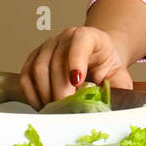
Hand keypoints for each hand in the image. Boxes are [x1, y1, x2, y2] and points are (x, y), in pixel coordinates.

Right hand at [19, 25, 133, 108]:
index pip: (81, 40)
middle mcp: (67, 37)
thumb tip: (110, 105)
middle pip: (57, 61)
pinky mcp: (34, 57)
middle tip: (66, 108)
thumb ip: (119, 88)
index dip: (77, 60)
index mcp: (91, 36)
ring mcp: (48, 45)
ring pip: (39, 69)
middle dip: (60, 89)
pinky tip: (43, 105)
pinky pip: (26, 76)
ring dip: (46, 94)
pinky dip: (32, 95)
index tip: (77, 82)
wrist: (96, 59)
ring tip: (56, 109)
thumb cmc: (106, 67)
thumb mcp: (119, 76)